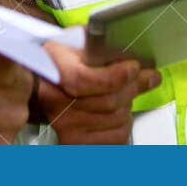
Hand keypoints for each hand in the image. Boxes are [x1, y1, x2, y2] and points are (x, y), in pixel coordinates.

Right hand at [34, 40, 160, 144]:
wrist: (42, 86)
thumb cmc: (62, 62)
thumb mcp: (75, 42)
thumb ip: (98, 42)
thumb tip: (128, 47)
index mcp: (56, 72)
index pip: (84, 80)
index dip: (115, 75)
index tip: (133, 67)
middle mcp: (58, 103)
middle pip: (109, 101)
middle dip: (133, 86)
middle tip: (144, 76)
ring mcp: (68, 127)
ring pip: (117, 119)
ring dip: (130, 104)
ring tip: (126, 93)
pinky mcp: (78, 143)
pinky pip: (117, 137)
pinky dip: (125, 124)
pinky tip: (119, 112)